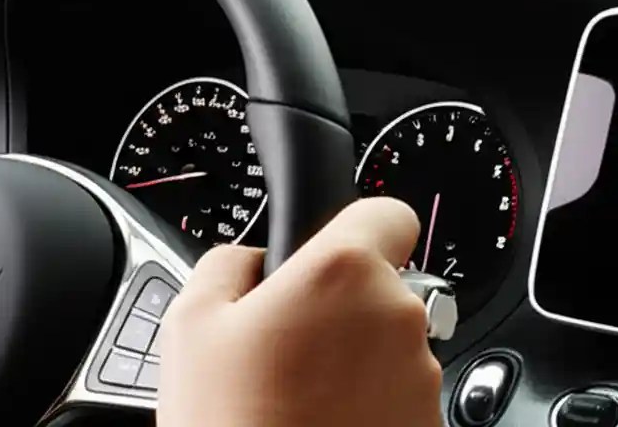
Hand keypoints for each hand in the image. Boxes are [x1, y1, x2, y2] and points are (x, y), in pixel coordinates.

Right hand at [157, 198, 441, 426]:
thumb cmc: (228, 422)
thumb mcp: (190, 322)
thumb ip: (229, 262)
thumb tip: (251, 259)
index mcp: (343, 273)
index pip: (385, 211)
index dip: (351, 225)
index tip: (325, 251)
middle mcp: (398, 318)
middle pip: (378, 283)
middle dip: (335, 304)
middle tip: (281, 344)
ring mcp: (420, 378)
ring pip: (387, 342)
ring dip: (351, 357)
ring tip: (293, 395)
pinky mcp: (427, 425)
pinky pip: (395, 393)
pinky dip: (364, 402)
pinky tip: (316, 421)